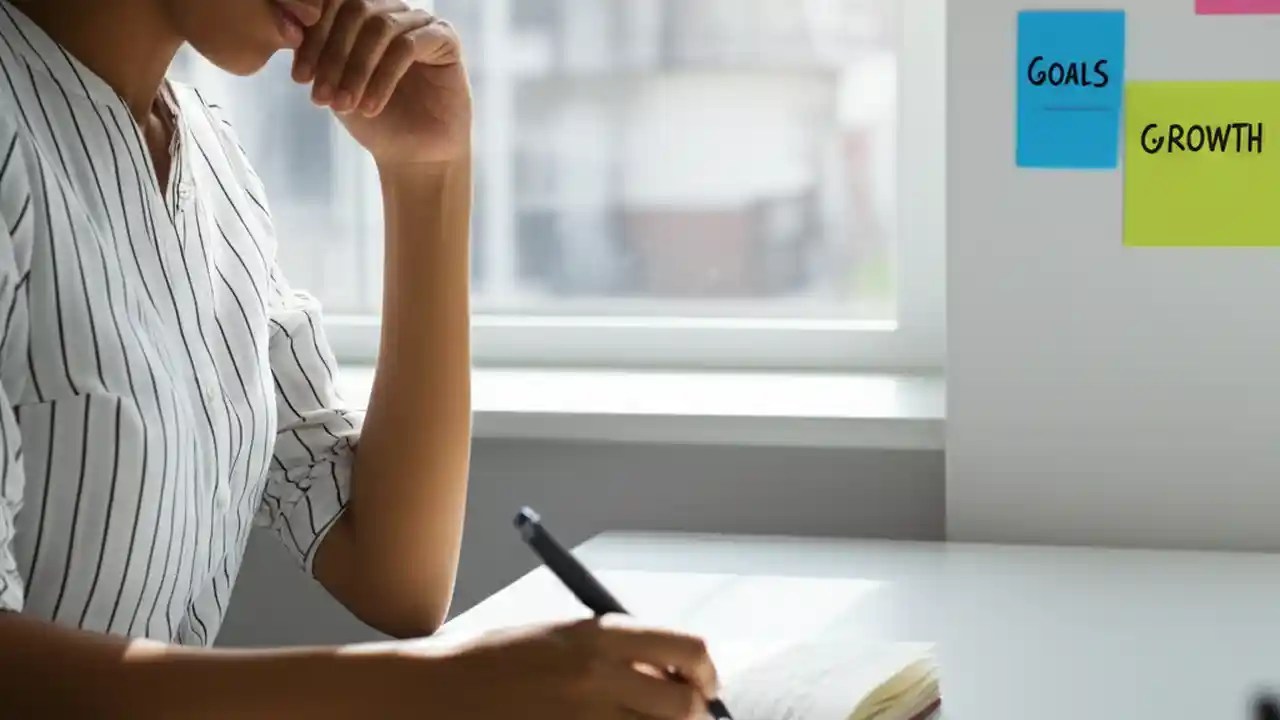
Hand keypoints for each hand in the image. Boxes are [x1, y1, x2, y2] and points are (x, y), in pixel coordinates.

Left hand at [292, 0, 471, 165]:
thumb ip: (314, 51)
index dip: (312, 38)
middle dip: (332, 54)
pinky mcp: (445, 39)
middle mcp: (393, 10)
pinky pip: (408, 46)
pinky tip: (371, 107)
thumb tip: (286, 24)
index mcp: (364, 14)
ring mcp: (421, 22)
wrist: (413, 156)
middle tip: (321, 97)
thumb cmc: (372, 120)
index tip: (299, 79)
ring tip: (345, 106)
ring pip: (380, 27)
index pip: (333, 4)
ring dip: (356, 69)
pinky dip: (383, 78)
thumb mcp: (333, 82)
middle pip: (355, 9)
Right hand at [400, 616, 721, 719]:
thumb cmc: (498, 663)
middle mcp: (598, 676)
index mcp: (600, 635)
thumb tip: (675, 678)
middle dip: (691, 716)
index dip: (705, 674)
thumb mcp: (561, 636)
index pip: (688, 649)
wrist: (437, 692)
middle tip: (681, 719)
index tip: (704, 687)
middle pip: (685, 707)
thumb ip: (617, 652)